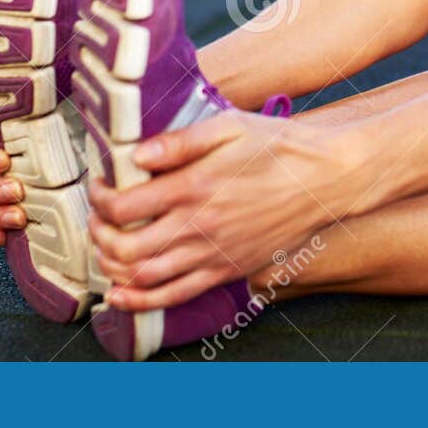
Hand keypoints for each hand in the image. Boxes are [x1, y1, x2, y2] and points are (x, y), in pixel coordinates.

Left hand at [87, 111, 349, 310]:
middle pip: (125, 247)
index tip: (100, 185)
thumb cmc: (280, 146)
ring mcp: (213, 253)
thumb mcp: (230, 125)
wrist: (327, 178)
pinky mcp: (227, 270)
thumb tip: (136, 155)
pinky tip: (120, 296)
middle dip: (100, 234)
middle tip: (99, 217)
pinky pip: (175, 296)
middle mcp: (199, 226)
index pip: (124, 205)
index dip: (99, 198)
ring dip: (113, 267)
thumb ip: (180, 141)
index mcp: (195, 186)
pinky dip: (140, 302)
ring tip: (108, 247)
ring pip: (144, 277)